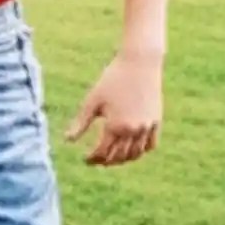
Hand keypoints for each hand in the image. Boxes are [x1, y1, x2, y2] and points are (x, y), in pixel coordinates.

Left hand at [66, 51, 163, 166]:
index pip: (102, 152)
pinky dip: (141, 151)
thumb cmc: (112, 78)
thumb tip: (67, 140)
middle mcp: (132, 130)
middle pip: (119, 157)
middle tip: (96, 160)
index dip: (92, 159)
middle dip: (106, 161)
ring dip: (123, 160)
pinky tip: (131, 150)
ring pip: (135, 154)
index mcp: (115, 126)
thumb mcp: (93, 100)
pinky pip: (151, 144)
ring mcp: (147, 126)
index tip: (84, 159)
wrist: (140, 62)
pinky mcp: (156, 120)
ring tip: (112, 158)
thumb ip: (80, 122)